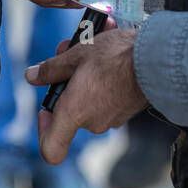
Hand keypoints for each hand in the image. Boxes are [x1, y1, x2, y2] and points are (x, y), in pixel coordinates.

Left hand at [26, 26, 147, 164]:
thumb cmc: (114, 58)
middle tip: (72, 49)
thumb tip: (31, 76)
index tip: (46, 105)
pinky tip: (112, 46)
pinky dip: (107, 74)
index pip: (51, 149)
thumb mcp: (75, 55)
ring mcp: (112, 118)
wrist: (156, 60)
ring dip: (89, 70)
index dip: (43, 129)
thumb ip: (50, 69)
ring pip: (91, 95)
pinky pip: (108, 94)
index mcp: (74, 113)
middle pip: (71, 108)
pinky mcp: (127, 109)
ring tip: (95, 39)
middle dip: (69, 78)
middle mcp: (92, 122)